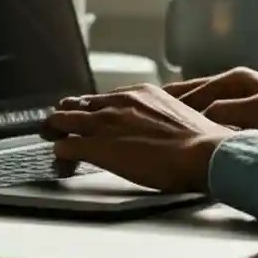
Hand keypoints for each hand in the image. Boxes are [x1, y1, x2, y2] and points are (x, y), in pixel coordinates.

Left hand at [42, 84, 235, 192]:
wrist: (203, 153)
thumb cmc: (201, 142)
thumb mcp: (179, 116)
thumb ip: (162, 118)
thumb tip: (165, 130)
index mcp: (139, 93)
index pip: (103, 98)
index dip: (93, 111)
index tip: (92, 121)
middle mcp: (118, 102)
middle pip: (76, 104)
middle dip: (67, 117)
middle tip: (62, 129)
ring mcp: (104, 123)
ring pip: (61, 120)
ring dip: (56, 132)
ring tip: (54, 142)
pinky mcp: (96, 146)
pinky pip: (64, 147)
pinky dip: (61, 155)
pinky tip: (64, 164)